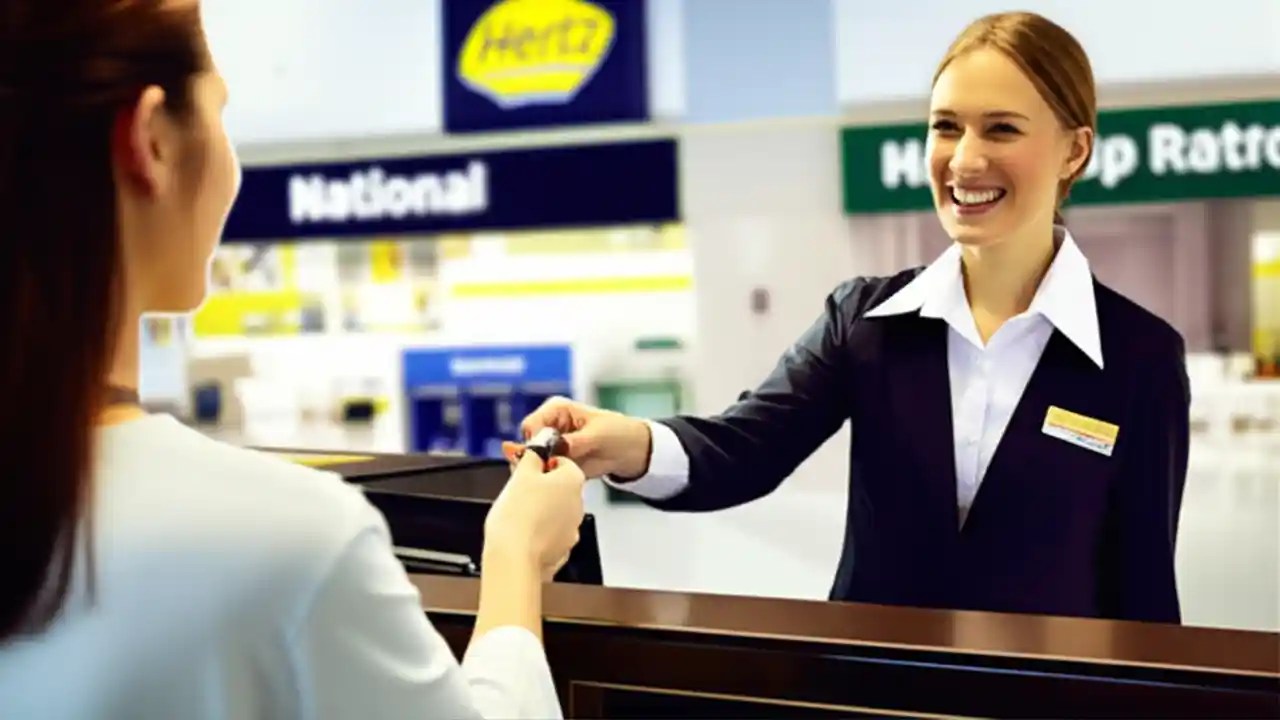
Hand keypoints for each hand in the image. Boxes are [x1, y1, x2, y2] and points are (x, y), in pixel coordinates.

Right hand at [483, 450, 586, 580]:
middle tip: (517, 489)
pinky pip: (551, 533)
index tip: (526, 468)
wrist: (514, 556)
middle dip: (540, 487)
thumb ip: (531, 458)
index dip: (542, 464)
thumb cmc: (518, 514)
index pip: (562, 462)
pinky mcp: (562, 548)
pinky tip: (522, 531)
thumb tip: (536, 450)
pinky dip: (539, 530)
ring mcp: (572, 528)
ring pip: (556, 511)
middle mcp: (579, 504)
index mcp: (573, 480)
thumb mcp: (521, 475)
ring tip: (517, 512)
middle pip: (560, 487)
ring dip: (540, 509)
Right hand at [503, 396, 651, 478]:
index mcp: (556, 410)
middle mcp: (550, 427)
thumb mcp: (598, 435)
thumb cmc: (618, 432)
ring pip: (533, 462)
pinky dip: (549, 480)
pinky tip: (560, 483)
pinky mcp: (557, 464)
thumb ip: (575, 442)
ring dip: (541, 472)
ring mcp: (552, 447)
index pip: (531, 425)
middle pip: (528, 445)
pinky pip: (544, 474)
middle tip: (548, 471)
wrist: (633, 451)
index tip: (545, 456)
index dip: (534, 442)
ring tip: (557, 477)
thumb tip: (556, 447)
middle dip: (534, 460)